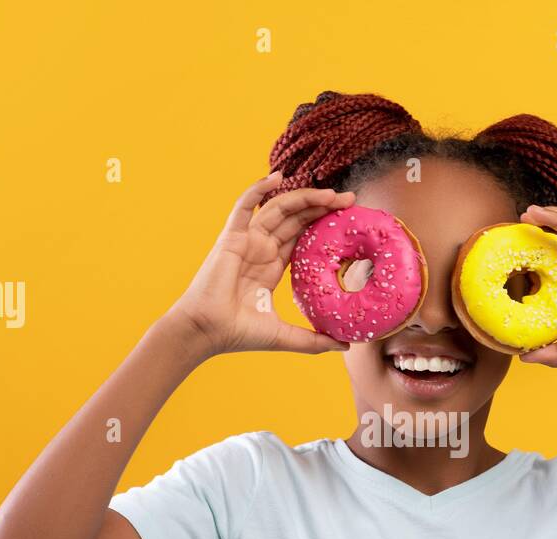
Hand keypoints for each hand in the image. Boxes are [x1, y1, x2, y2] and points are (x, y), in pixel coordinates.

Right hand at [160, 170, 355, 359]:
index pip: (303, 237)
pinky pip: (244, 205)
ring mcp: (247, 241)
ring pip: (279, 209)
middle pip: (296, 219)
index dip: (324, 225)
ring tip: (331, 193)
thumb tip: (345, 345)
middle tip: (349, 199)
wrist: (207, 332)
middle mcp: (261, 249)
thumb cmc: (239, 334)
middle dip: (322, 206)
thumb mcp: (286, 336)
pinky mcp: (231, 237)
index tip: (349, 219)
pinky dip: (258, 188)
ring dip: (304, 197)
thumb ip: (314, 341)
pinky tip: (277, 176)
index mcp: (271, 267)